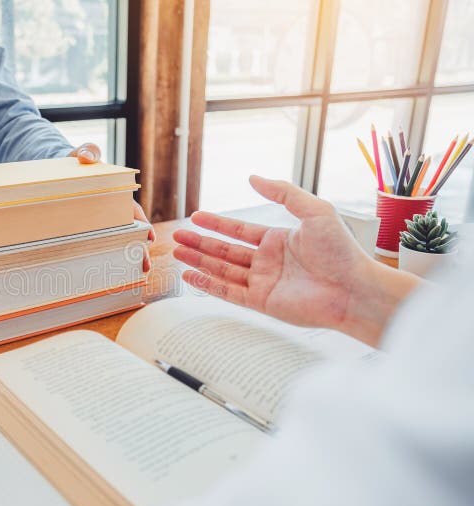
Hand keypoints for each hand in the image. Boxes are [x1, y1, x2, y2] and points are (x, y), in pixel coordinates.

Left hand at [69, 143, 155, 269]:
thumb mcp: (82, 156)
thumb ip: (88, 152)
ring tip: (135, 274)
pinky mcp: (90, 231)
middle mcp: (113, 212)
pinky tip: (110, 272)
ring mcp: (102, 223)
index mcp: (117, 195)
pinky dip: (107, 257)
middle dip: (139, 248)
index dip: (142, 224)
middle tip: (145, 264)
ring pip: (119, 242)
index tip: (148, 236)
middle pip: (130, 231)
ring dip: (127, 257)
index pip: (133, 211)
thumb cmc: (76, 164)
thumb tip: (87, 157)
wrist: (60, 174)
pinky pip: (100, 245)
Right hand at [173, 176, 419, 346]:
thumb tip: (253, 178)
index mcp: (279, 240)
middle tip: (177, 236)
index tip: (196, 217)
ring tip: (177, 252)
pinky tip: (190, 277)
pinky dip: (208, 285)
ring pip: (222, 271)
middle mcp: (268, 261)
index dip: (216, 224)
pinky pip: (228, 292)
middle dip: (200, 244)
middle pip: (225, 251)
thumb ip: (283, 192)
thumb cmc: (340, 250)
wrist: (353, 289)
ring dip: (199, 262)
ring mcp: (263, 282)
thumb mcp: (314, 210)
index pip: (239, 231)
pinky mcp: (262, 302)